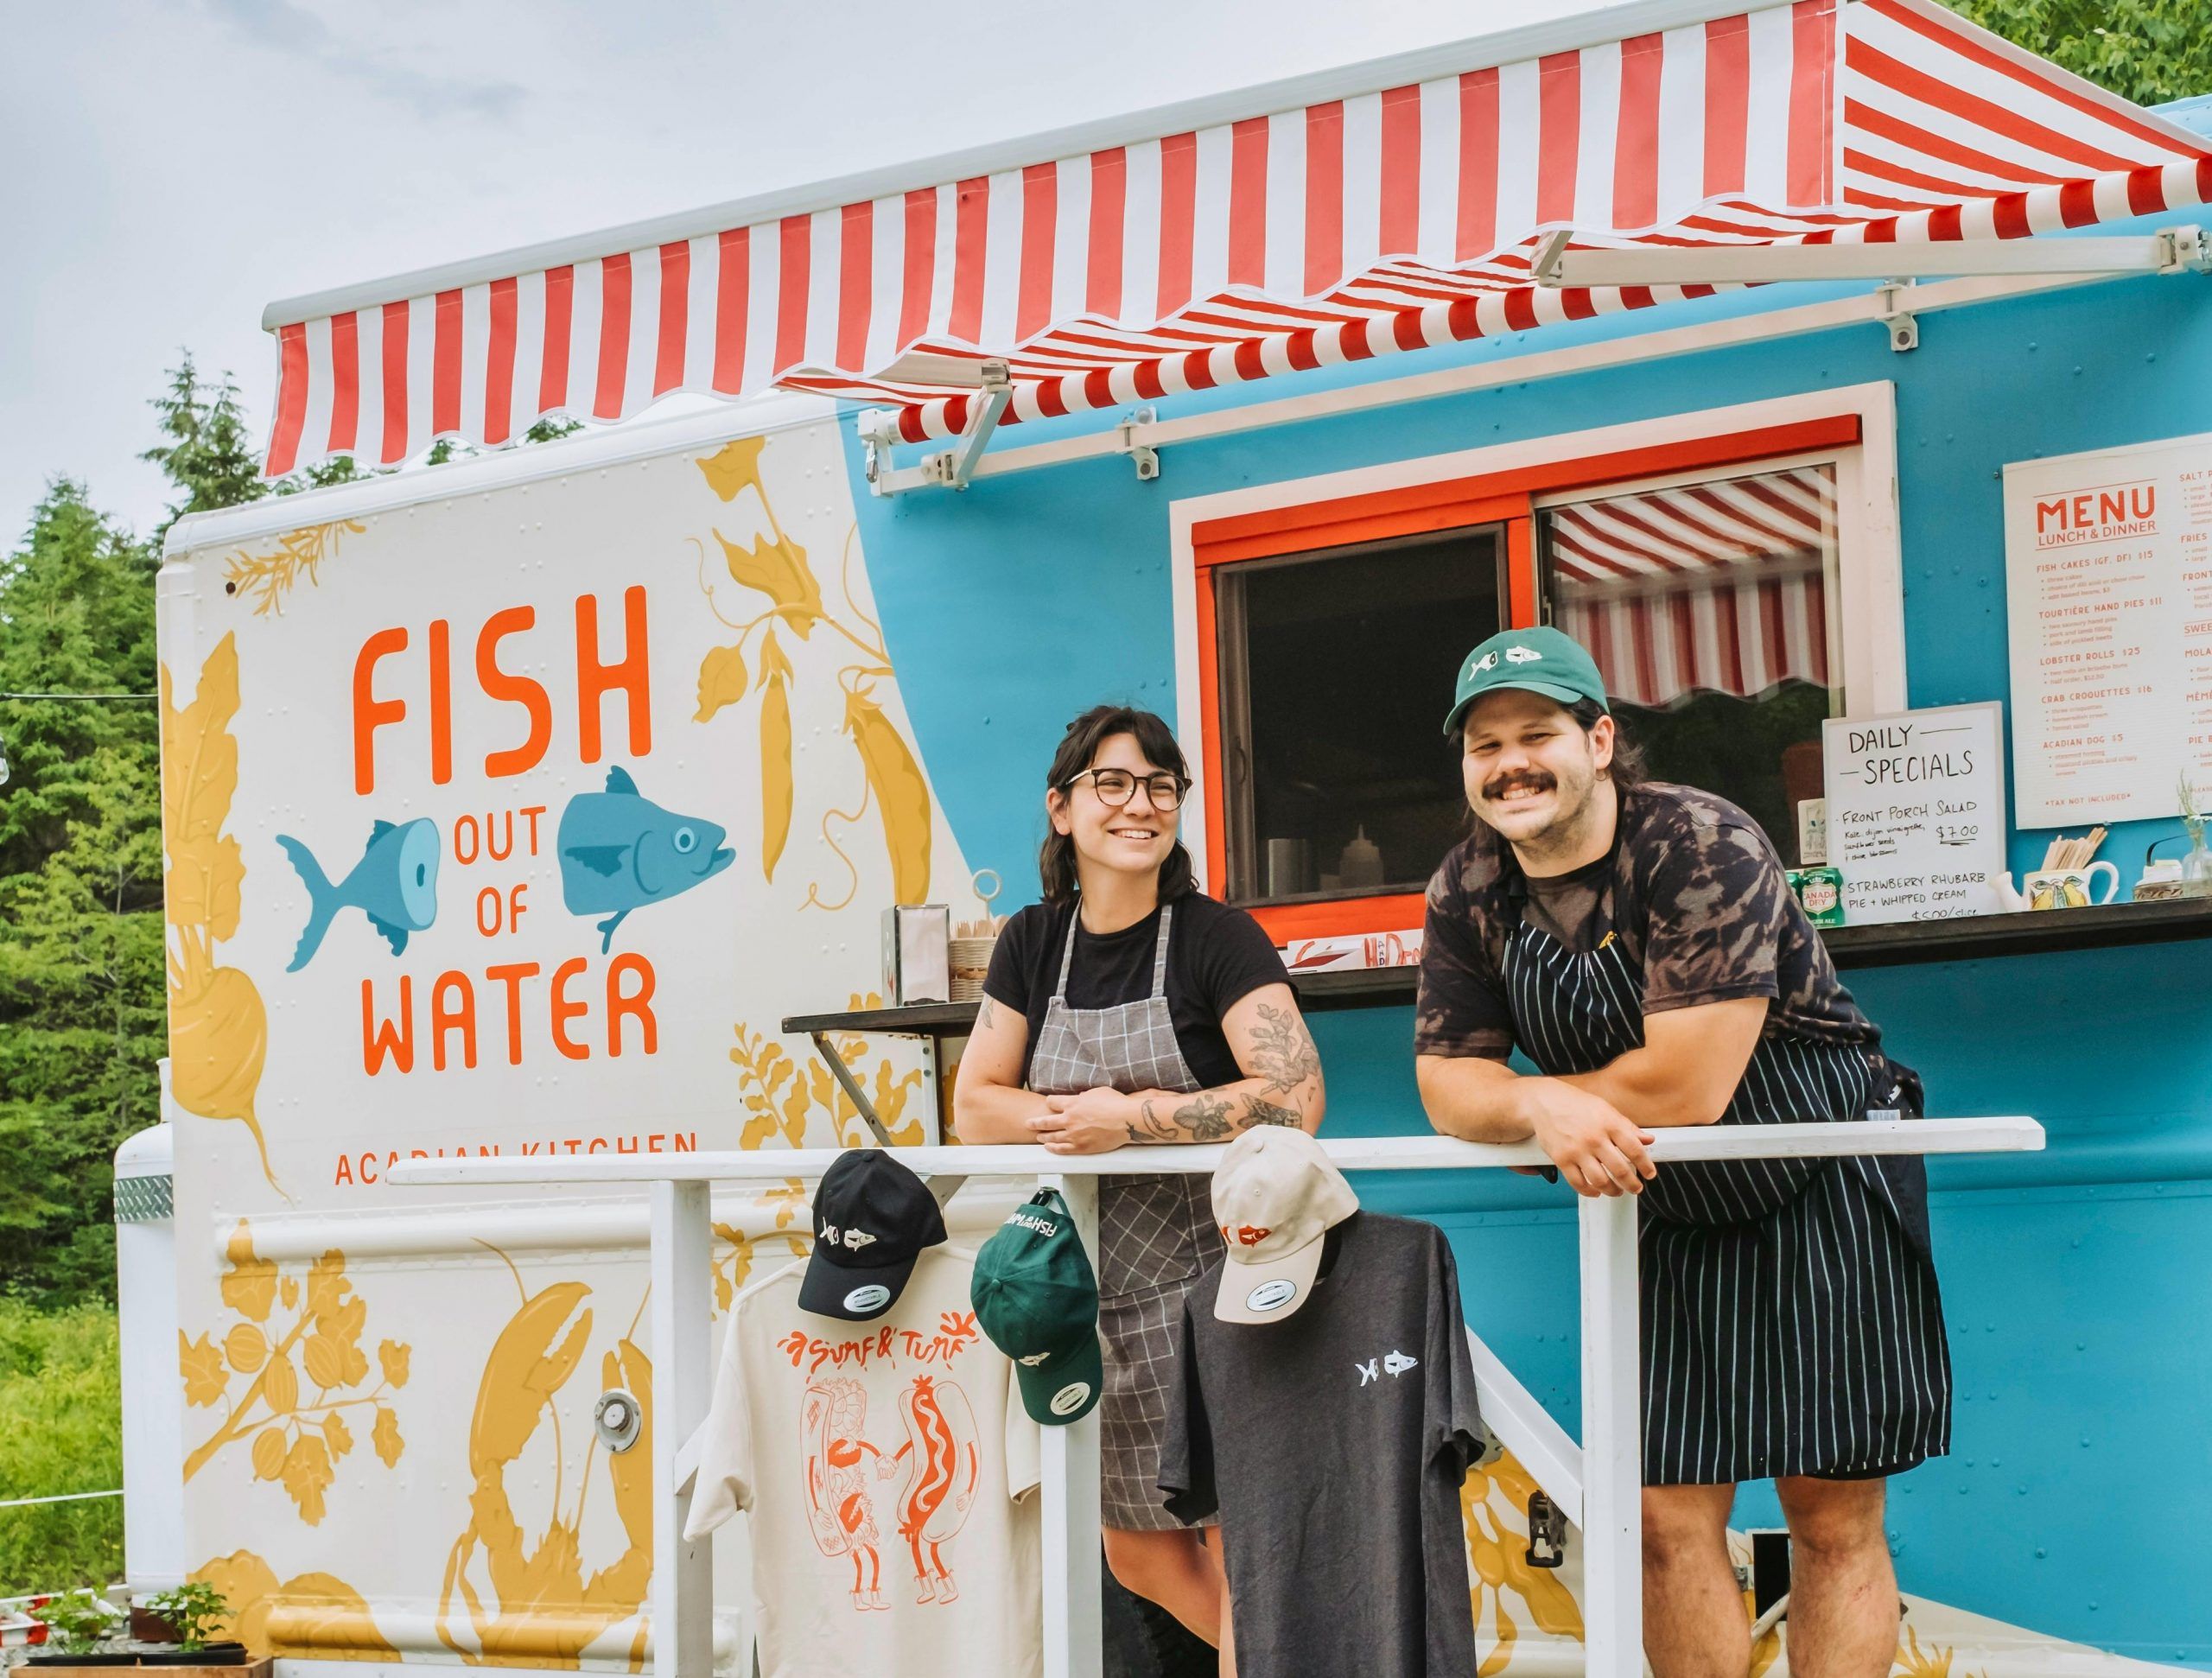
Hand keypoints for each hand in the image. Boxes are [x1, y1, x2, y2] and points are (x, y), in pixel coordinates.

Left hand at [1030, 1087, 1135, 1154]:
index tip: (1048, 1103)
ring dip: (1043, 1136)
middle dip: (1035, 1122)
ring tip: (1038, 1137)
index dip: (1050, 1102)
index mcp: (1073, 1103)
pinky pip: (1062, 1149)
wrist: (1126, 1120)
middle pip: (1046, 1121)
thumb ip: (1085, 1096)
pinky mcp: (1081, 1147)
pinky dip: (1053, 1148)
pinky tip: (1048, 1148)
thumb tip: (1081, 1097)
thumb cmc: (1115, 1103)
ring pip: (1052, 1137)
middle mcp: (1069, 1119)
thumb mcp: (1098, 1091)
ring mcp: (1074, 1134)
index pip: (1053, 1102)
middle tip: (1029, 1123)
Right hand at [1519, 1079, 1654, 1196]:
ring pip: (1601, 1181)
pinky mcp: (1562, 1159)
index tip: (1649, 1174)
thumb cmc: (1576, 1105)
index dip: (1646, 1165)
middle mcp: (1594, 1138)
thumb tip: (1648, 1140)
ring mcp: (1577, 1150)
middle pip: (1620, 1170)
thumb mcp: (1606, 1109)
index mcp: (1609, 1123)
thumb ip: (1627, 1127)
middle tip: (1636, 1188)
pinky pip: (1579, 1183)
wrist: (1544, 1102)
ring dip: (1613, 1191)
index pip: (1635, 1149)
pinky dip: (1590, 1191)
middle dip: (1632, 1184)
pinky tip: (1596, 1190)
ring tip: (1617, 1191)